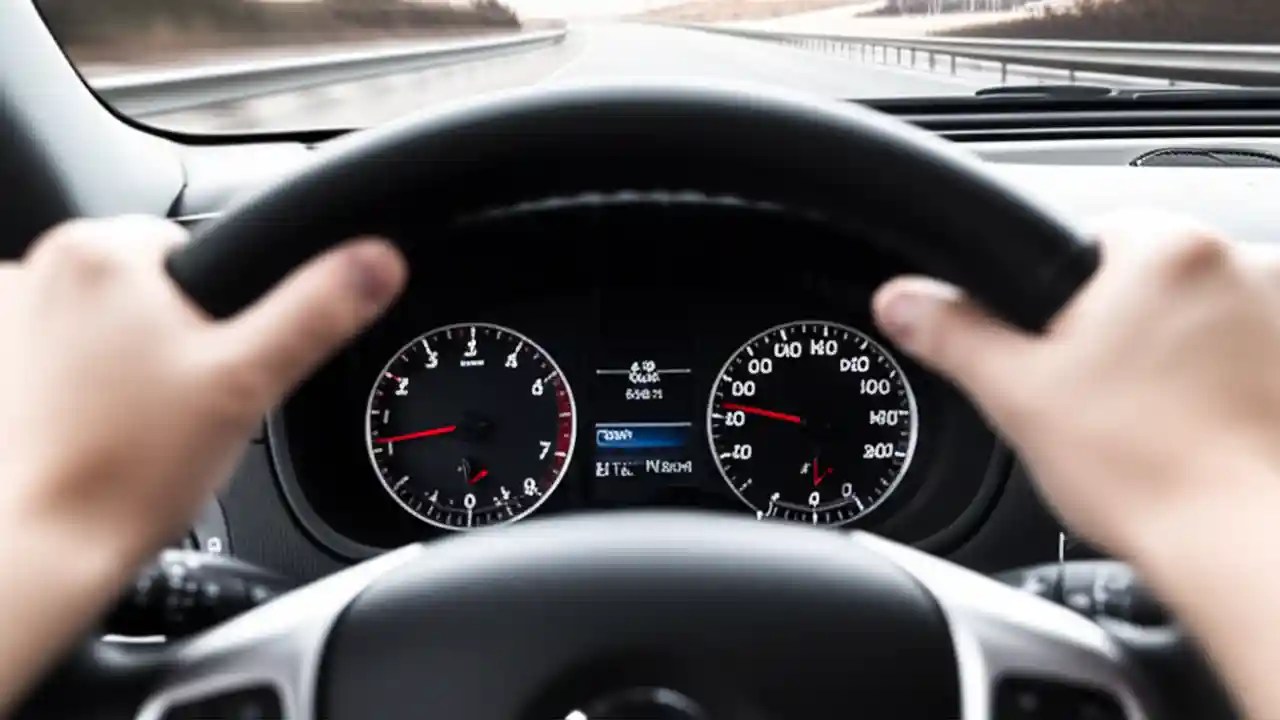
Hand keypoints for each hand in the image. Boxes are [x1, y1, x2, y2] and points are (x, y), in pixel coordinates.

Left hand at [0, 217, 404, 710]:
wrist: (46, 546)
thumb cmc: (132, 470)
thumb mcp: (249, 382)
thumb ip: (316, 312)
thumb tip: (378, 260)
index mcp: (101, 251)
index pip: (188, 243)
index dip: (219, 307)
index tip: (211, 361)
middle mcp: (35, 269)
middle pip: (141, 282)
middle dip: (169, 333)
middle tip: (177, 399)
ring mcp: (4, 318)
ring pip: (99, 319)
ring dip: (119, 355)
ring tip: (131, 420)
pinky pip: (54, 352)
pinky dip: (74, 380)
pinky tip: (89, 427)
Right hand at [871, 211, 1279, 717]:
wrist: (1242, 548)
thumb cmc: (1145, 473)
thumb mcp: (1018, 395)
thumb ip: (954, 333)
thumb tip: (901, 300)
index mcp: (1163, 248)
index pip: (1084, 237)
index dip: (1052, 299)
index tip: (1055, 350)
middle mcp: (1244, 262)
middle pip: (1146, 277)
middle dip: (1114, 328)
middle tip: (1095, 398)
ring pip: (1198, 316)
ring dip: (1170, 352)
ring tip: (1148, 423)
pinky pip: (1244, 351)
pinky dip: (1219, 380)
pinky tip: (1194, 431)